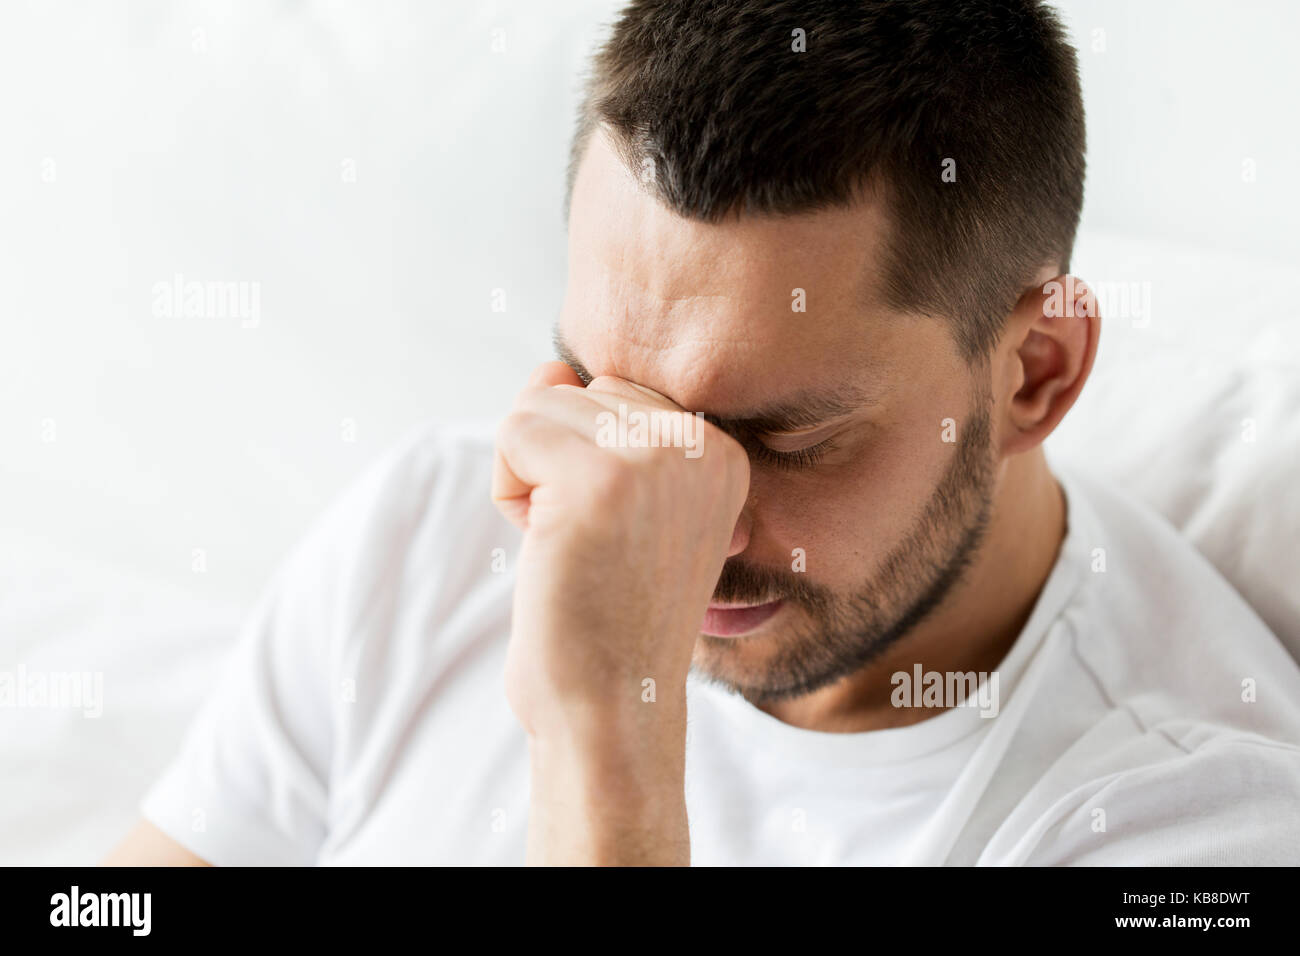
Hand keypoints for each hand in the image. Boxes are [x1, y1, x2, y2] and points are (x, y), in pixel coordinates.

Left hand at [492, 361, 749, 863]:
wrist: (611, 706)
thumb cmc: (606, 612)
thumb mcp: (620, 506)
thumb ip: (599, 428)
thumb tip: (549, 368)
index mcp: (721, 453)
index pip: (617, 393)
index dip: (589, 462)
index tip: (615, 534)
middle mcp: (701, 446)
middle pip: (578, 391)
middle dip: (556, 464)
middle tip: (590, 544)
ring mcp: (655, 459)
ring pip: (538, 405)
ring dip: (529, 479)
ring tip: (570, 545)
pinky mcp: (600, 479)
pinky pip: (514, 430)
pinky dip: (509, 491)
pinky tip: (546, 545)